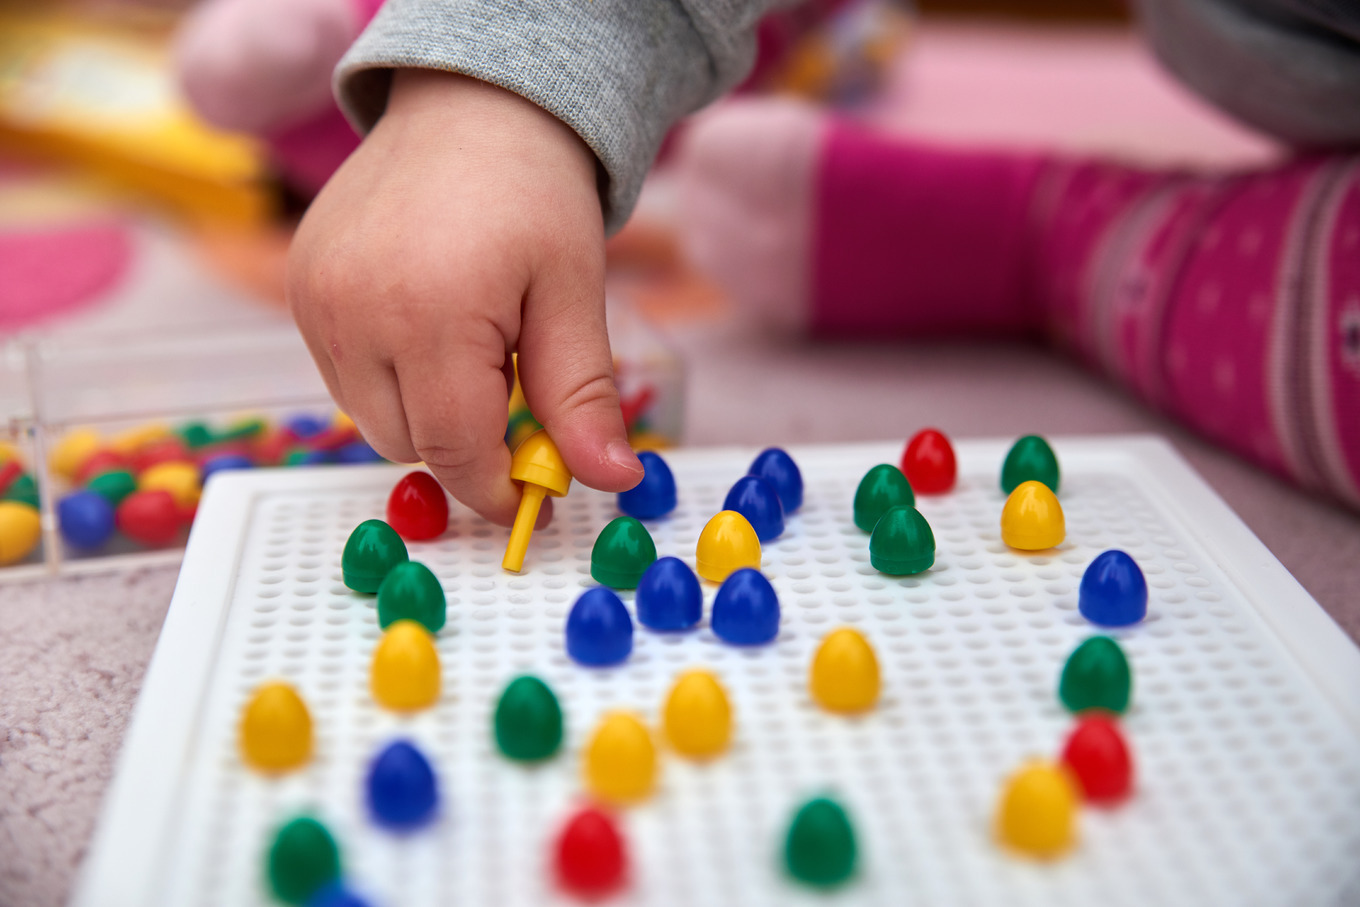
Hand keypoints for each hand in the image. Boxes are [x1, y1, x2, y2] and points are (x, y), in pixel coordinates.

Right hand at [288, 69, 642, 526]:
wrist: (470, 109)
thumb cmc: (532, 194)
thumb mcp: (572, 295)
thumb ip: (581, 396)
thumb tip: (612, 478)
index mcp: (428, 315)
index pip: (454, 450)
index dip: (496, 489)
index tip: (536, 502)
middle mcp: (352, 312)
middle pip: (409, 444)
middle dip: (467, 446)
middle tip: (517, 400)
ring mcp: (314, 300)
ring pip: (370, 420)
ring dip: (425, 415)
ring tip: (475, 353)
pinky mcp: (300, 289)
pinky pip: (343, 377)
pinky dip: (388, 381)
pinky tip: (430, 333)